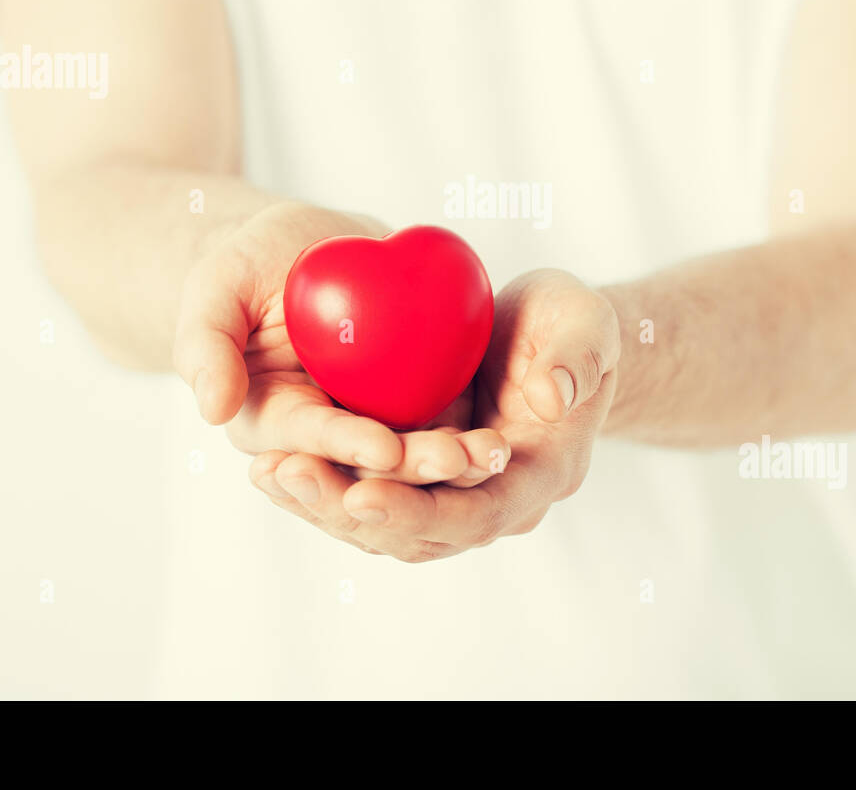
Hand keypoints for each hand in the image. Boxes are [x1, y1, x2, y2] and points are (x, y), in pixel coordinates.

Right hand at [173, 203, 507, 497]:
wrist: (304, 246)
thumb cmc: (247, 263)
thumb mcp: (216, 286)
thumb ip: (205, 343)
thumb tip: (213, 409)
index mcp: (270, 419)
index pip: (310, 438)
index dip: (346, 444)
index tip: (383, 447)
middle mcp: (323, 433)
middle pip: (370, 459)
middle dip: (415, 465)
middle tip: (463, 461)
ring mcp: (370, 419)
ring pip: (414, 451)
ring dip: (453, 460)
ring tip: (494, 454)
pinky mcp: (409, 401)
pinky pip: (442, 421)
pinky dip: (471, 432)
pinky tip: (506, 433)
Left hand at [249, 268, 620, 561]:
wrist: (553, 336)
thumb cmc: (572, 325)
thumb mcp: (587, 322)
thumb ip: (576, 356)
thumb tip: (550, 398)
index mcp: (538, 476)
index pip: (475, 516)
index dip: (416, 512)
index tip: (360, 494)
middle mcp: (493, 501)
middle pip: (415, 533)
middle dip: (346, 510)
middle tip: (288, 474)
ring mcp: (453, 493)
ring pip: (382, 524)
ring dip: (323, 504)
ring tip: (268, 472)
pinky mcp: (419, 477)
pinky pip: (367, 494)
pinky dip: (323, 485)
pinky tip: (273, 464)